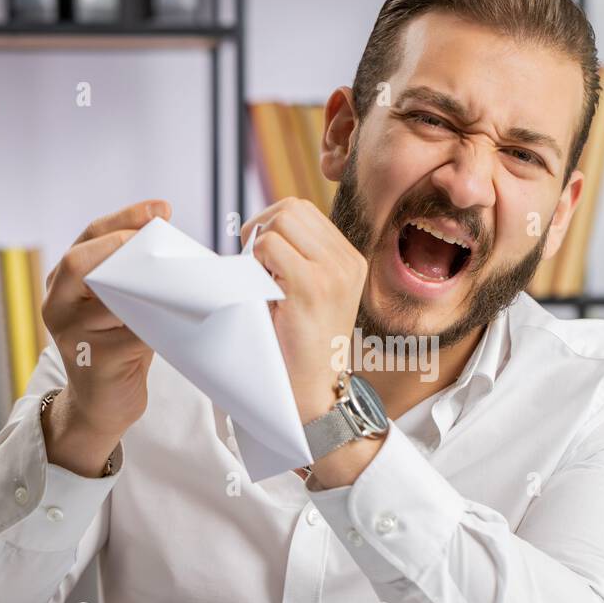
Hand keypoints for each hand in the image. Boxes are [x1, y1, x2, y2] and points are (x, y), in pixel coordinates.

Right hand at [39, 200, 170, 471]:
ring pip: (106, 300)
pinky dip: (154, 325)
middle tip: (159, 239)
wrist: (103, 404)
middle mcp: (57, 303)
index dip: (123, 219)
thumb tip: (171, 237)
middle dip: (121, 246)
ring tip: (177, 279)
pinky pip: (128, 336)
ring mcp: (70, 334)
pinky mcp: (93, 362)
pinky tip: (175, 319)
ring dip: (145, 287)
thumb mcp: (120, 303)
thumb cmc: (119, 345)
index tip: (161, 208)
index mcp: (63, 282)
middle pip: (79, 262)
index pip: (88, 237)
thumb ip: (132, 274)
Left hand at [241, 198, 368, 424]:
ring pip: (281, 221)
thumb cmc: (300, 348)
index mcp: (349, 261)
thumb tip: (263, 226)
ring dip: (259, 245)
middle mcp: (348, 262)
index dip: (272, 224)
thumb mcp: (311, 296)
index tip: (261, 258)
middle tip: (254, 265)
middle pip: (291, 208)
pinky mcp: (312, 287)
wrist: (312, 394)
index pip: (303, 210)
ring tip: (262, 279)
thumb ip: (299, 260)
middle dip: (262, 228)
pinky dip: (255, 262)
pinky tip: (262, 290)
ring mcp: (333, 273)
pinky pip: (270, 245)